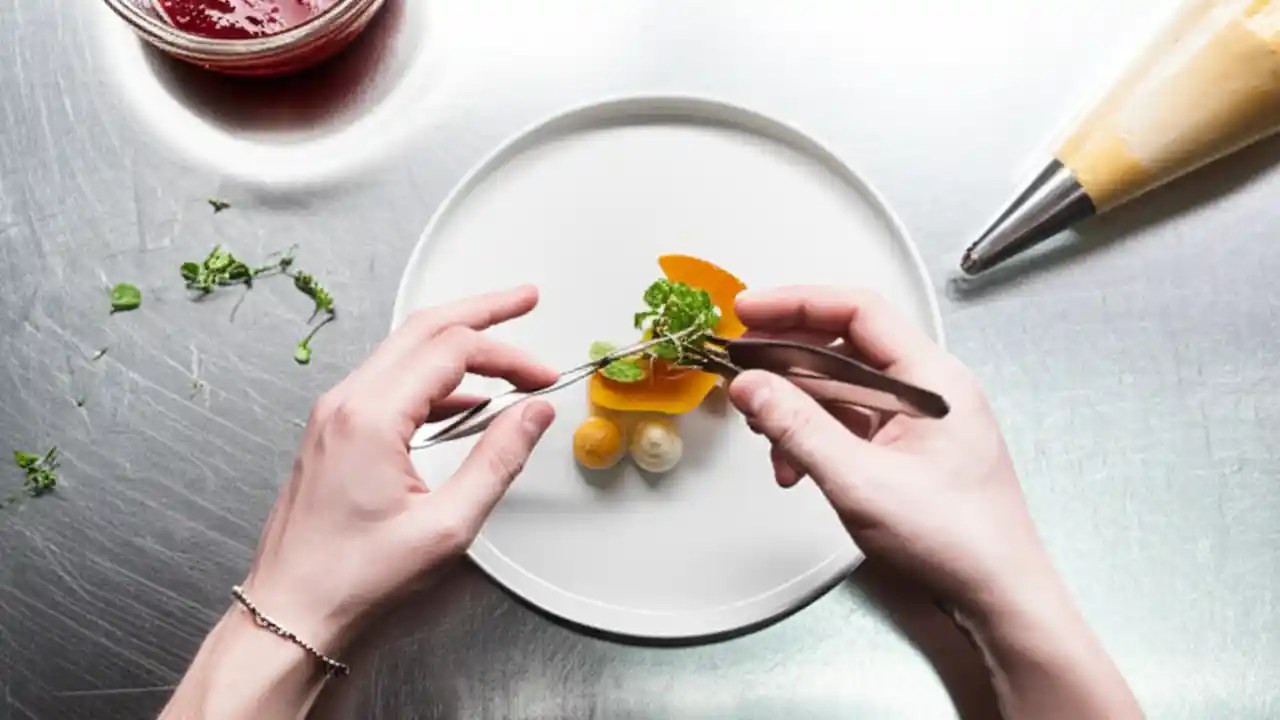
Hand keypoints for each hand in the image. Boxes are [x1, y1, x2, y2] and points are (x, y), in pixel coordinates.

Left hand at [241, 286, 557, 652]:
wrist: (290, 612)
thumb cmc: (354, 578)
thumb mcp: (447, 525)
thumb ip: (498, 460)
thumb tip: (533, 413)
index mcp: (371, 416)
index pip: (453, 351)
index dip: (508, 355)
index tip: (542, 378)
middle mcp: (346, 403)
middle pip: (423, 328)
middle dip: (481, 310)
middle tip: (525, 299)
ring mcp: (334, 415)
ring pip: (403, 350)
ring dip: (456, 342)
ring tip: (503, 347)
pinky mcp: (333, 432)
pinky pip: (388, 383)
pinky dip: (432, 378)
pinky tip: (462, 401)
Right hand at [727, 287, 1141, 719]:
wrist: (998, 596)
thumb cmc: (957, 540)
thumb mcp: (860, 479)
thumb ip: (798, 428)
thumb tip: (751, 385)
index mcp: (931, 378)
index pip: (857, 312)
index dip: (797, 304)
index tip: (748, 311)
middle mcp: (928, 389)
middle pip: (844, 347)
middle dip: (787, 362)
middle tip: (743, 371)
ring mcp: (918, 419)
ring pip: (841, 389)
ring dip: (797, 409)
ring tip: (769, 437)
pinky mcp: (908, 449)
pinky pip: (850, 423)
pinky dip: (815, 437)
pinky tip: (795, 466)